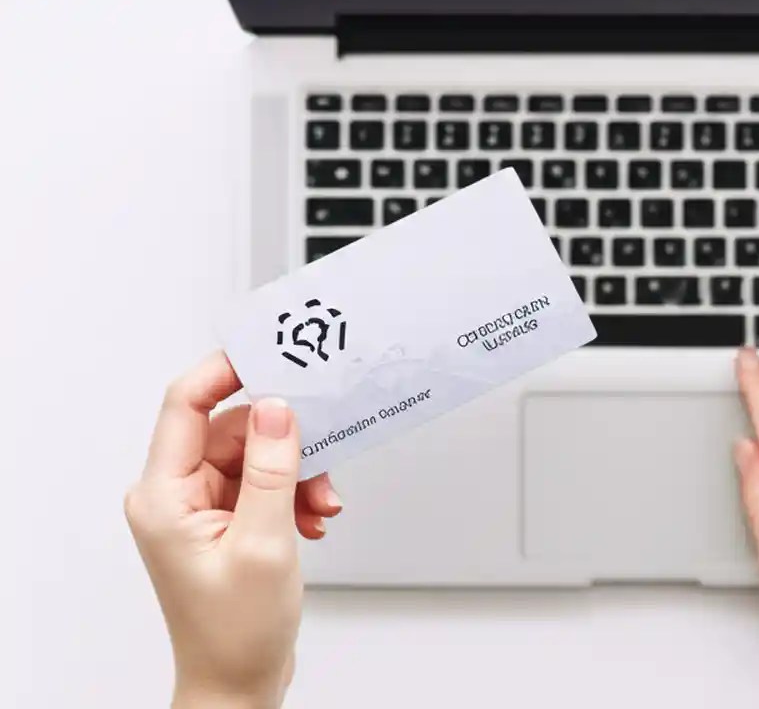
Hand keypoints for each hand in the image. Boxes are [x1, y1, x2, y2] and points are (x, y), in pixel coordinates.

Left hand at [124, 352, 342, 707]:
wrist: (238, 685)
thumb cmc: (236, 633)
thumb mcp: (264, 543)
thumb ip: (271, 468)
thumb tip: (277, 407)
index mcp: (163, 495)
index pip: (187, 404)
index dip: (229, 370)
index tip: (275, 352)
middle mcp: (175, 494)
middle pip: (234, 428)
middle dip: (286, 442)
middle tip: (325, 452)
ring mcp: (200, 508)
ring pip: (256, 455)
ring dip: (297, 474)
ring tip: (321, 504)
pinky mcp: (226, 520)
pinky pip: (264, 482)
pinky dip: (295, 494)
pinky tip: (313, 519)